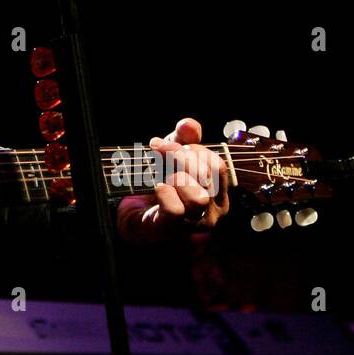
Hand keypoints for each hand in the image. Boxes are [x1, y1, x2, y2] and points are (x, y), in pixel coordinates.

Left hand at [116, 117, 230, 242]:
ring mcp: (195, 223)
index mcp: (218, 191)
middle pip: (208, 177)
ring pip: (198, 196)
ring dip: (175, 179)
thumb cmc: (161, 182)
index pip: (218, 166)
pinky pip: (176, 209)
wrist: (135, 212)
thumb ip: (182, 138)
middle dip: (180, 158)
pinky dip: (163, 194)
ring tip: (162, 177)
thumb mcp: (172, 154)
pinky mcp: (174, 230)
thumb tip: (189, 125)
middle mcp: (214, 210)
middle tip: (158, 151)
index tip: (170, 143)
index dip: (194, 149)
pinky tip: (157, 189)